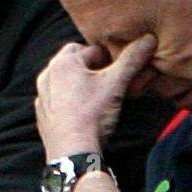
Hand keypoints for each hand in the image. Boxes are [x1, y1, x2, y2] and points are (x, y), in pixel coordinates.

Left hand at [35, 35, 156, 159]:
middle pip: (76, 62)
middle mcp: (47, 75)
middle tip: (110, 81)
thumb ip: (131, 60)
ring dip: (80, 84)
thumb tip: (148, 39)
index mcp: (63, 62)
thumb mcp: (115, 84)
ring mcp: (42, 96)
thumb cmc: (92, 115)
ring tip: (98, 97)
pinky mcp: (42, 115)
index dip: (111, 58)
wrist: (72, 152)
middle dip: (94, 68)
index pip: (93, 49)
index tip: (121, 69)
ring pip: (65, 81)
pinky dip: (69, 101)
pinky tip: (83, 112)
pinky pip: (58, 100)